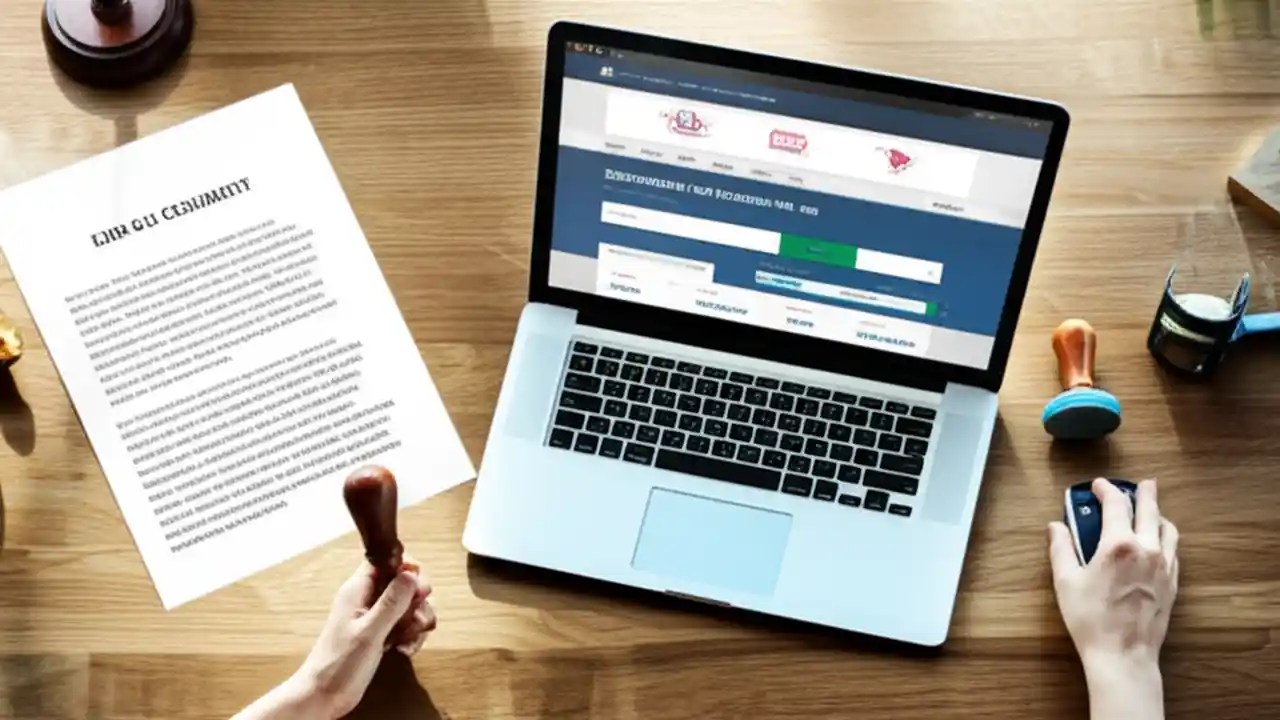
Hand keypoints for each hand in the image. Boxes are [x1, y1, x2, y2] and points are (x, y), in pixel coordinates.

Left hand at [292, 557, 436, 717]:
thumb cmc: (338, 664)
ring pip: (407, 604)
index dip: (406, 568)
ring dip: (417, 619)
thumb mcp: (369, 632)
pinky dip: (411, 635)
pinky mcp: (380, 633)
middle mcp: (366, 598)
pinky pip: (404, 624)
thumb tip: (411, 574)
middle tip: (416, 618)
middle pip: (402, 582)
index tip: (418, 587)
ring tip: (409, 638)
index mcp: (357, 590)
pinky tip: (405, 649)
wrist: (323, 696)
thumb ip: (391, 602)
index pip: (385, 559)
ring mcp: (373, 617)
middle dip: (417, 599)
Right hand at [1048, 478, 1178, 719]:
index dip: (1106, 490)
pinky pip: (1174, 551)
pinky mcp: (1173, 583)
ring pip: (1168, 529)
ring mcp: (1164, 566)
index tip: (1097, 485)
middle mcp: (1147, 549)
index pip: (1116, 505)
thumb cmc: (1090, 619)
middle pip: (1150, 510)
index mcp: (1118, 544)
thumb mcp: (1065, 581)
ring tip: (1151, 511)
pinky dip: (1166, 538)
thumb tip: (1056, 526)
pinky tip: (1158, 542)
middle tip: (1142, 484)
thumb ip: (1061, 548)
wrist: (1123, 655)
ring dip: (1158, 515)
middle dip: (1145, 493)